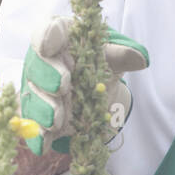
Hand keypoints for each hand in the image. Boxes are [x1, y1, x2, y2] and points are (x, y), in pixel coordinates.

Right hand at [19, 16, 148, 155]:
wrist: (98, 93)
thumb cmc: (101, 66)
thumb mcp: (113, 59)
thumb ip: (122, 56)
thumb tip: (141, 60)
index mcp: (61, 39)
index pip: (49, 31)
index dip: (47, 36)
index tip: (50, 45)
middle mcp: (43, 62)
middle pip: (37, 65)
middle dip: (47, 76)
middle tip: (62, 86)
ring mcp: (37, 89)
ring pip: (33, 96)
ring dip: (43, 108)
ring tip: (57, 119)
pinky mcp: (38, 114)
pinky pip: (33, 124)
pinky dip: (38, 135)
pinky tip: (44, 144)